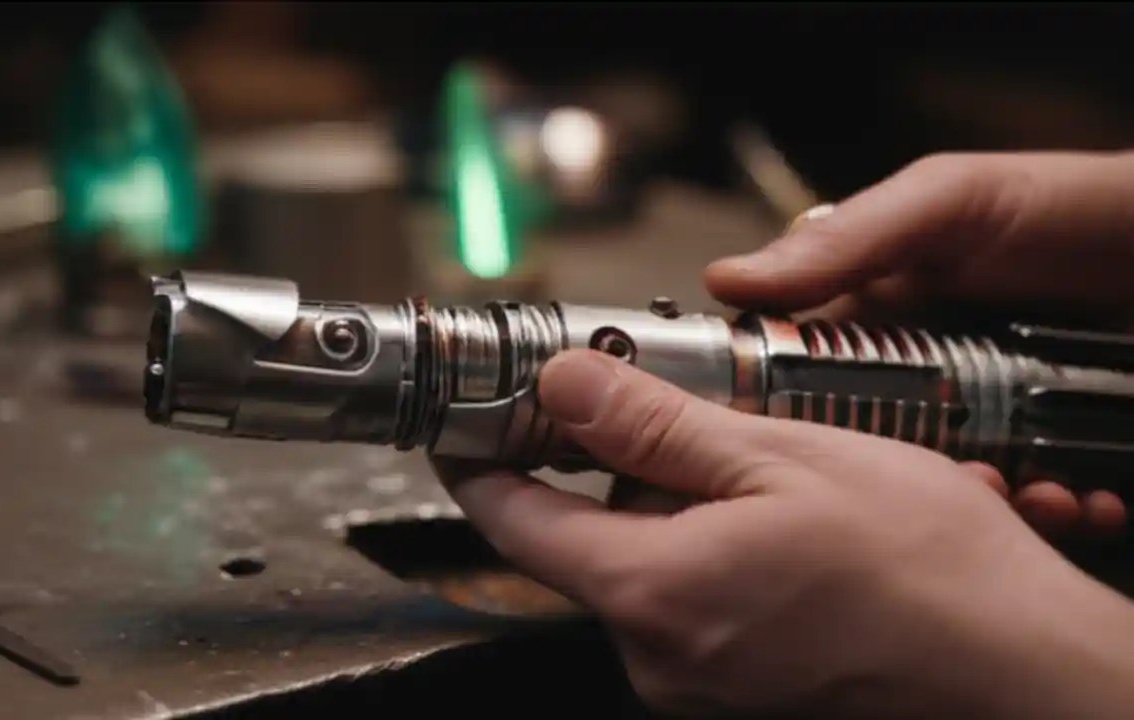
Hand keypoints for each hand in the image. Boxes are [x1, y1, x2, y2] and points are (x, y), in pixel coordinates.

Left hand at [433, 350, 1133, 718]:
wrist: (1021, 674)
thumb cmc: (925, 572)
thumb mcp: (782, 460)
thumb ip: (655, 426)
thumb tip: (563, 385)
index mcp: (652, 592)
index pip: (513, 523)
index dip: (479, 463)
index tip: (466, 423)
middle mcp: (658, 653)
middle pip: (587, 540)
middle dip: (617, 471)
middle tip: (680, 414)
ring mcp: (696, 682)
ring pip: (645, 566)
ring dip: (680, 507)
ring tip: (766, 475)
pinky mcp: (735, 690)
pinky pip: (690, 602)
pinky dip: (712, 548)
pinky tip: (783, 525)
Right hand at [705, 151, 1133, 537]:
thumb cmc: (1065, 208)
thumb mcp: (948, 203)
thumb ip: (847, 240)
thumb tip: (725, 278)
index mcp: (869, 326)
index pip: (795, 384)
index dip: (787, 423)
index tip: (801, 454)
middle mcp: (918, 382)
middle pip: (877, 457)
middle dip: (908, 483)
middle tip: (955, 481)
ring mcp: (986, 422)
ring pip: (956, 496)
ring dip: (993, 509)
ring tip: (1038, 495)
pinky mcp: (1048, 454)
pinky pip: (1036, 507)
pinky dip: (1061, 512)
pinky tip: (1086, 498)